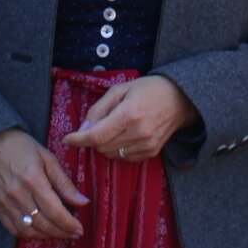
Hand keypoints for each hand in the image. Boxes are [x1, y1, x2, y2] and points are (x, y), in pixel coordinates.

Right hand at [0, 128, 87, 240]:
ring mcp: (5, 202)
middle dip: (62, 232)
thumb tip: (82, 202)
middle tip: (74, 233)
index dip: (69, 224)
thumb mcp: (48, 159)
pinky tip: (40, 231)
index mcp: (33, 179)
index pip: (54, 211)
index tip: (80, 229)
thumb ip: (64, 183)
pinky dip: (29, 234)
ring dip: (47, 235)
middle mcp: (17, 194)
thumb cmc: (22, 148)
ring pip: (29, 230)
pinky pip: (13, 229)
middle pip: (43, 223)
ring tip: (60, 232)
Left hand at [63, 75, 198, 162]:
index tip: (67, 139)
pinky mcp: (151, 152)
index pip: (97, 135)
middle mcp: (138, 133)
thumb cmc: (148, 89)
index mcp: (129, 114)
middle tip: (99, 124)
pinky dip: (118, 149)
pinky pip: (124, 158)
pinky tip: (125, 135)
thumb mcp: (120, 90)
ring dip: (105, 144)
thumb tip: (83, 129)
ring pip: (111, 154)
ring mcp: (146, 145)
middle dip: (93, 138)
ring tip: (115, 127)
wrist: (179, 99)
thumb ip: (99, 109)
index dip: (78, 140)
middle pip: (102, 147)